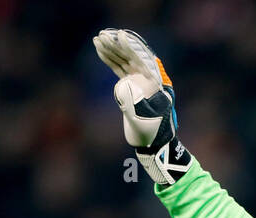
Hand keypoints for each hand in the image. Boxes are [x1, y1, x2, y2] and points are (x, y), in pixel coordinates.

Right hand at [93, 28, 190, 184]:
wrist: (153, 145)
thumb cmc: (150, 135)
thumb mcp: (141, 122)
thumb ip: (132, 104)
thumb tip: (121, 86)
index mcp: (157, 84)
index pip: (143, 60)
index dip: (131, 47)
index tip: (120, 36)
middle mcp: (150, 80)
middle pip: (133, 57)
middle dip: (118, 45)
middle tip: (103, 35)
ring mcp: (141, 82)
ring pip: (125, 61)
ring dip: (112, 50)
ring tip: (98, 39)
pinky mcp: (133, 86)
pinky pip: (121, 69)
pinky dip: (111, 60)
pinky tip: (101, 50)